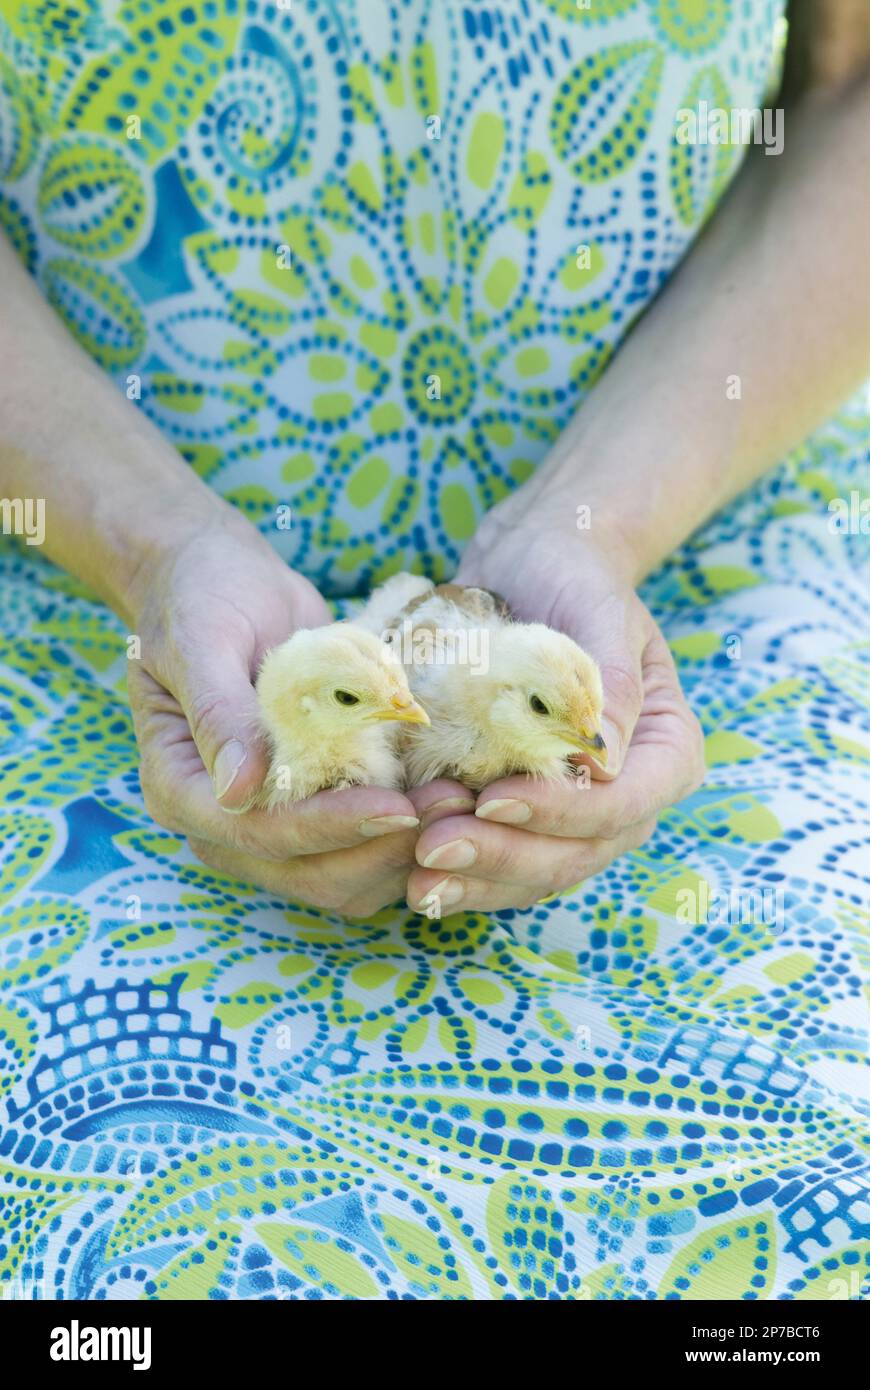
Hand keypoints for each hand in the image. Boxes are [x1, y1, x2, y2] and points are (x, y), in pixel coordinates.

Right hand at [126, 515, 469, 915]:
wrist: (223, 580)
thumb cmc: (202, 597)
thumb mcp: (201, 640)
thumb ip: (218, 714)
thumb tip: (238, 790)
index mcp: (178, 789)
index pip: (256, 834)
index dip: (328, 827)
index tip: (396, 807)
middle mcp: (223, 822)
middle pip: (305, 873)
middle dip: (380, 849)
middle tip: (451, 806)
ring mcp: (270, 822)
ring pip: (342, 878)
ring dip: (403, 851)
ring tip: (460, 802)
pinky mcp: (314, 807)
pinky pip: (364, 849)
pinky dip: (408, 835)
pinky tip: (452, 799)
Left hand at [405, 522, 705, 914]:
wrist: (530, 568)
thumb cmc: (572, 577)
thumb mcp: (597, 610)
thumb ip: (610, 684)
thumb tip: (606, 763)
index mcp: (667, 751)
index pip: (623, 805)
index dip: (559, 814)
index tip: (493, 800)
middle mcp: (630, 796)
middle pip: (577, 853)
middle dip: (504, 857)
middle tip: (433, 846)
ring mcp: (578, 815)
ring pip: (536, 875)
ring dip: (475, 877)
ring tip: (417, 866)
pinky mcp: (528, 819)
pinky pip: (502, 867)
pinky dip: (461, 876)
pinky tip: (413, 876)